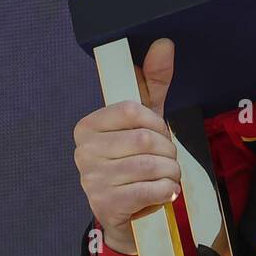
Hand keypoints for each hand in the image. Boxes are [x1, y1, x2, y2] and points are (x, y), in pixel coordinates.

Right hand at [73, 38, 177, 255]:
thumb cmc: (135, 158)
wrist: (127, 213)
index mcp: (88, 126)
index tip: (160, 133)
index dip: (157, 123)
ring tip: (168, 176)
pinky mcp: (106, 204)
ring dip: (172, 172)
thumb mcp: (145, 119)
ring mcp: (92, 179)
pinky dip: (167, 191)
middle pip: (145, 139)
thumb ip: (153, 80)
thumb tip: (164, 43)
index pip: (132, 110)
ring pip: (152, 166)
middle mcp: (83, 151)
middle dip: (169, 151)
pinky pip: (151, 189)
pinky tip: (163, 193)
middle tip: (168, 160)